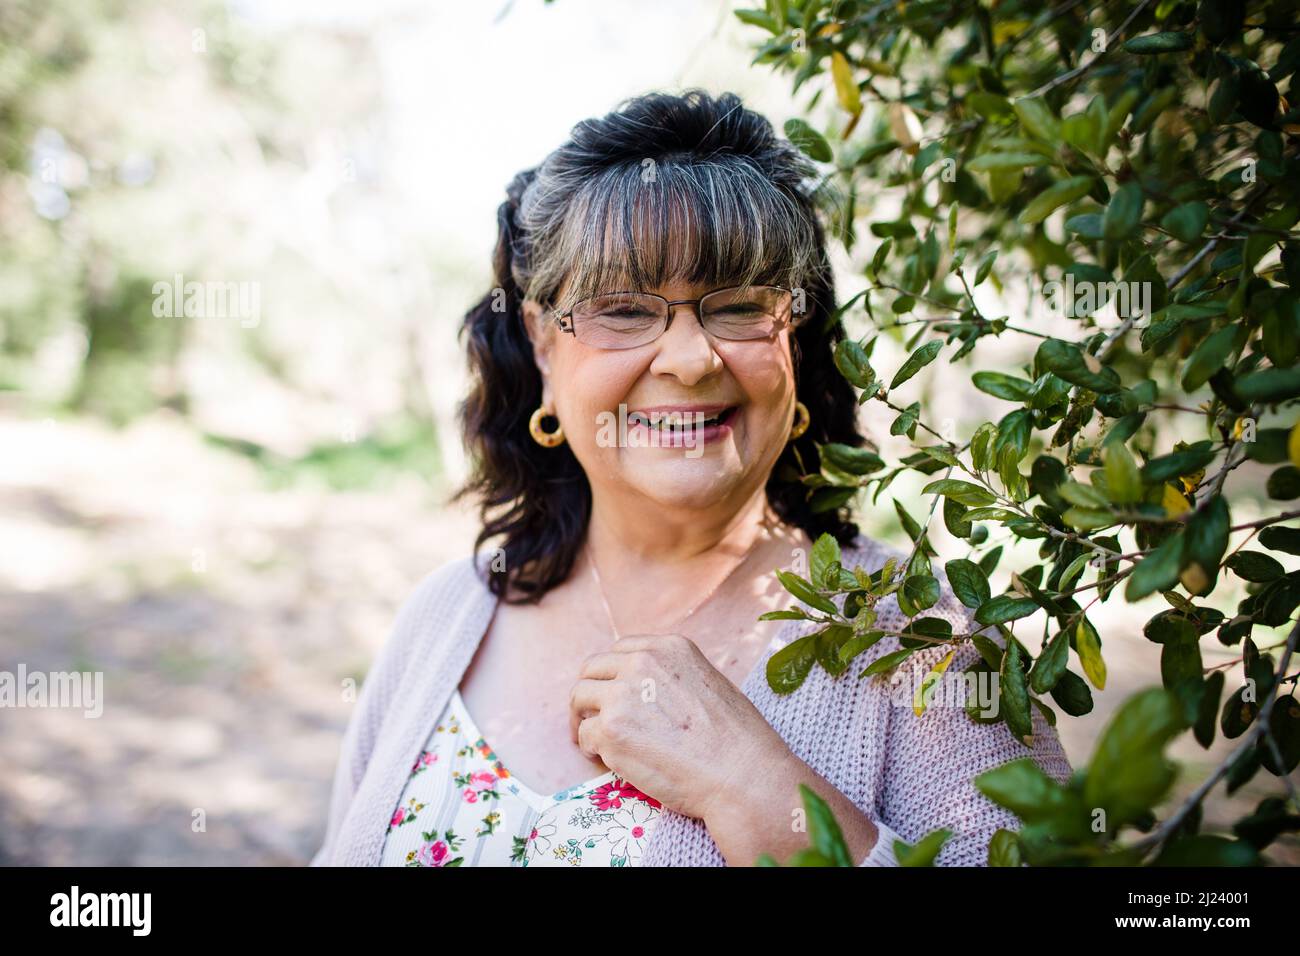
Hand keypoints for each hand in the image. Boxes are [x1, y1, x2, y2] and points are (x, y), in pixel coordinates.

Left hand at [568, 633, 790, 822]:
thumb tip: (646, 690)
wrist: (741, 774)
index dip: (611, 673)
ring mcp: (622, 695)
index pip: (620, 650)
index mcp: (668, 648)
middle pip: (592, 668)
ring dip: (581, 718)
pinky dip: (590, 748)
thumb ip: (671, 677)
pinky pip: (584, 735)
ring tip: (592, 739)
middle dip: (589, 692)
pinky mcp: (611, 730)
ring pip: (579, 697)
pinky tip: (605, 759)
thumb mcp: (708, 681)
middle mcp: (642, 663)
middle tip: (590, 715)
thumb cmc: (736, 739)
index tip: (610, 691)